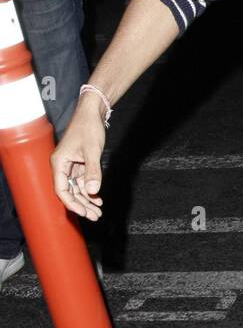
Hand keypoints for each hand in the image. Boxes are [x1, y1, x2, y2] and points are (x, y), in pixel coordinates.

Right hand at [50, 94, 106, 219]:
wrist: (93, 111)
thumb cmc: (89, 128)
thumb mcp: (92, 151)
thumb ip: (92, 172)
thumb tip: (92, 192)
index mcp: (59, 163)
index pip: (62, 190)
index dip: (72, 204)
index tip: (85, 213)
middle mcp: (62, 166)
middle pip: (70, 192)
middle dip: (82, 205)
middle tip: (95, 216)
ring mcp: (70, 165)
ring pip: (76, 188)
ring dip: (87, 199)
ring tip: (99, 211)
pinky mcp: (78, 163)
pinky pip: (82, 181)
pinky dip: (90, 190)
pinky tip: (98, 198)